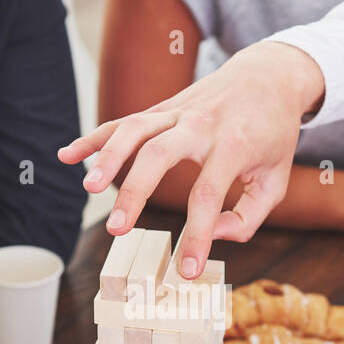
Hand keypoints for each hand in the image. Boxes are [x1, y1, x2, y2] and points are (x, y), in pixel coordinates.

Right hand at [60, 41, 324, 280]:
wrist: (270, 74)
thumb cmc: (274, 133)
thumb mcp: (277, 178)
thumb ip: (249, 216)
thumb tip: (212, 234)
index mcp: (235, 145)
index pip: (209, 195)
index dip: (198, 236)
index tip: (188, 270)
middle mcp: (202, 124)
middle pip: (160, 154)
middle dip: (135, 192)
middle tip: (117, 229)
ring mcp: (178, 112)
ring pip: (135, 129)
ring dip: (107, 157)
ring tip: (89, 189)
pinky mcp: (162, 109)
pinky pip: (123, 121)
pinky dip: (94, 137)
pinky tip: (66, 155)